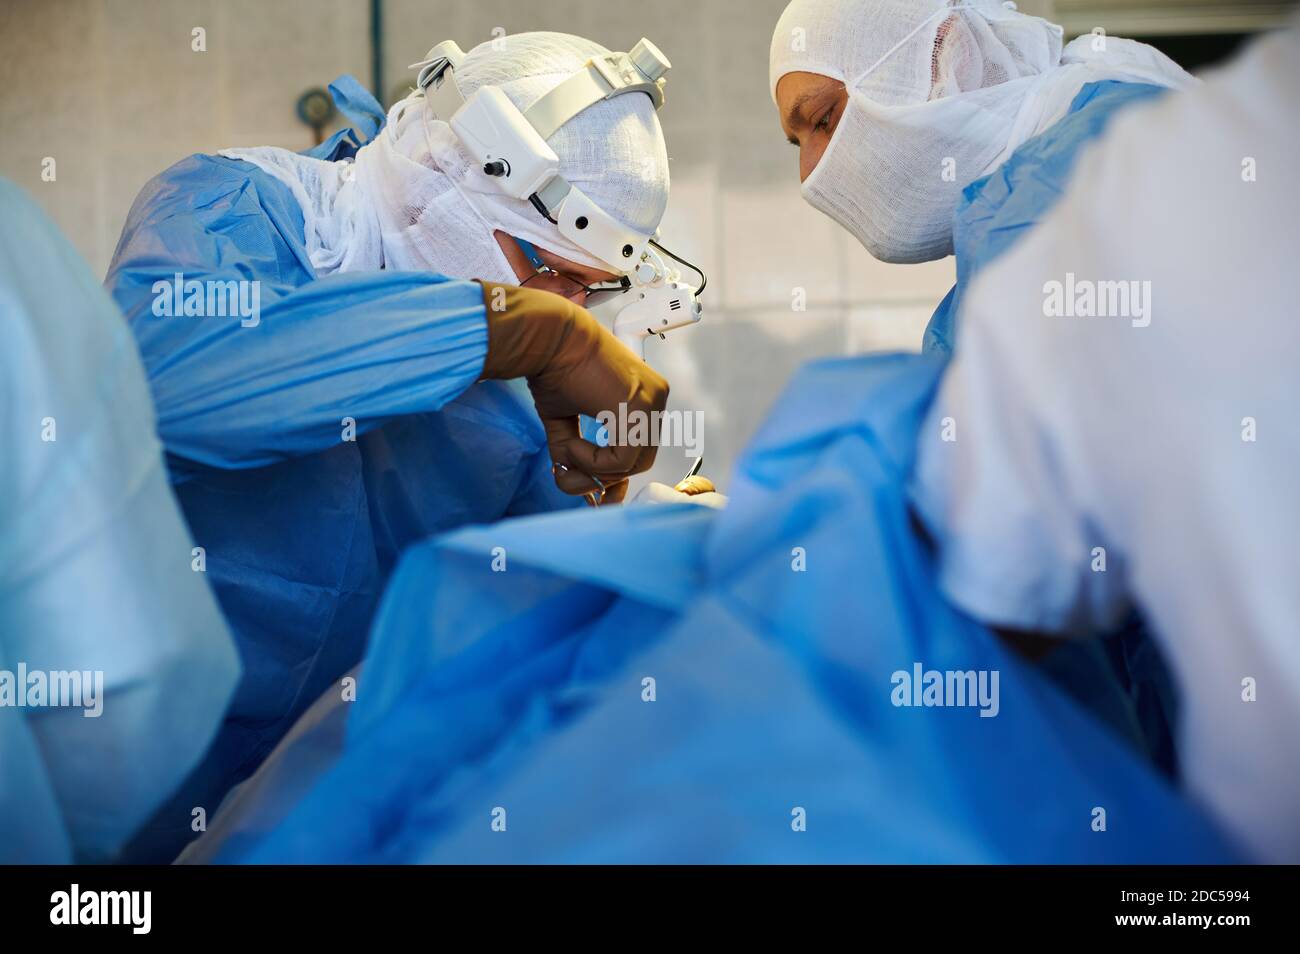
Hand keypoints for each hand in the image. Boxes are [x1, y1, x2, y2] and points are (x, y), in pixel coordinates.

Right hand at [478, 281, 668, 499]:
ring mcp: (651, 402)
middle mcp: (655, 398)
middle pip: (640, 460)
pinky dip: (592, 461)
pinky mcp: (638, 408)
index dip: (617, 475)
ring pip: (631, 464)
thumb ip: (575, 453)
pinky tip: (573, 443)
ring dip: (592, 469)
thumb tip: (574, 488)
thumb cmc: (553, 367)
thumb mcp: (565, 419)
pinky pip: (620, 459)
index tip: (596, 495)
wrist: (548, 337)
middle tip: (570, 476)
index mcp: (644, 396)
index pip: (642, 448)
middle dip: (603, 477)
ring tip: (567, 449)